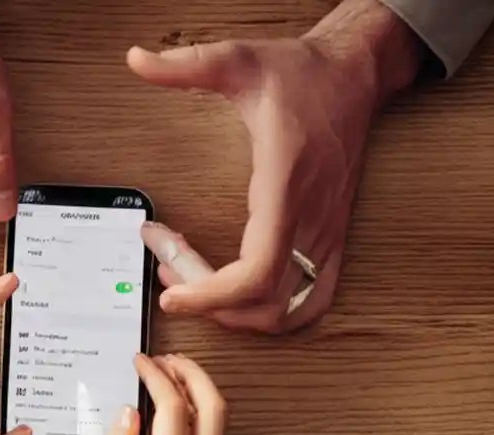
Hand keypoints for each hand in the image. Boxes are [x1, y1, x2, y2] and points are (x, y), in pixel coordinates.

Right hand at [95, 354, 227, 434]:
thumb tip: (128, 412)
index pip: (173, 407)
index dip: (158, 376)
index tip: (140, 360)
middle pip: (213, 404)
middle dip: (192, 372)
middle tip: (165, 358)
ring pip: (217, 420)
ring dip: (197, 392)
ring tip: (168, 378)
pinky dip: (195, 415)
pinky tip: (169, 416)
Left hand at [129, 0, 421, 331]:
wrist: (355, 75)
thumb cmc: (304, 75)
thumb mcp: (241, 60)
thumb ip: (187, 63)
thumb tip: (138, 60)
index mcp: (286, 186)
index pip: (255, 270)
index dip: (211, 295)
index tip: (170, 295)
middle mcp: (311, 219)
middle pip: (263, 302)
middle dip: (209, 302)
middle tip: (167, 272)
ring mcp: (327, 235)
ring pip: (288, 312)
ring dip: (238, 315)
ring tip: (196, 283)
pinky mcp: (332, 240)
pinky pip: (311, 302)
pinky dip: (273, 314)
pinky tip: (238, 293)